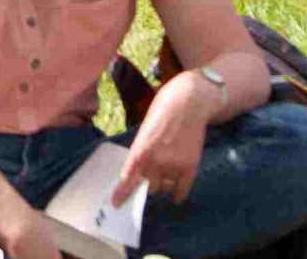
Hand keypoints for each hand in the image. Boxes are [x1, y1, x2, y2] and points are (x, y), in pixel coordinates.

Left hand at [121, 69, 215, 205]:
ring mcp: (173, 165)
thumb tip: (138, 172)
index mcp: (140, 150)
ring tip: (166, 175)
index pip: (128, 178)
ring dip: (163, 186)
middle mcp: (155, 161)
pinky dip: (178, 195)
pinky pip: (182, 190)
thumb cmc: (163, 111)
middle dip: (149, 183)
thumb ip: (141, 151)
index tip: (116, 204)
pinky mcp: (190, 167)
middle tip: (153, 175)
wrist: (189, 102)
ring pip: (164, 189)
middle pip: (148, 187)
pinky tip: (177, 195)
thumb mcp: (145, 130)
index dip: (121, 193)